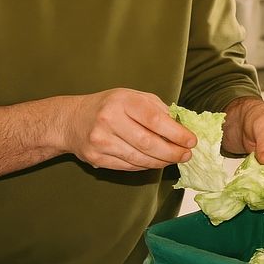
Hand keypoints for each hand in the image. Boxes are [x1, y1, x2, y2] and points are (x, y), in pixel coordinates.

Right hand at [64, 88, 196, 170]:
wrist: (72, 120)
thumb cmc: (109, 106)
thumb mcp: (132, 97)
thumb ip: (157, 109)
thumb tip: (182, 127)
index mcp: (122, 100)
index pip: (155, 119)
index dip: (176, 133)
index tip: (191, 141)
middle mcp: (109, 119)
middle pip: (148, 143)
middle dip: (172, 152)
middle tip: (186, 155)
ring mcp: (101, 140)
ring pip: (139, 159)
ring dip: (161, 162)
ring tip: (174, 160)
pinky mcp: (96, 158)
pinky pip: (128, 167)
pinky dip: (145, 166)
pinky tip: (155, 162)